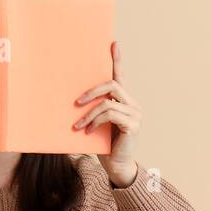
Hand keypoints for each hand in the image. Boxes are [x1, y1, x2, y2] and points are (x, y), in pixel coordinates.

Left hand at [74, 41, 139, 187]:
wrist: (116, 166)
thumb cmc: (104, 145)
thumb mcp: (97, 124)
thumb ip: (95, 109)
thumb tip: (74, 99)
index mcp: (124, 101)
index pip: (120, 76)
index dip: (117, 60)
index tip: (113, 43)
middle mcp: (132, 104)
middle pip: (112, 84)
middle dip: (92, 91)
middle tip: (76, 102)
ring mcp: (135, 114)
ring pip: (107, 102)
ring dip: (89, 114)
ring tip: (77, 126)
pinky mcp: (132, 125)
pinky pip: (110, 115)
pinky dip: (95, 122)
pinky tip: (87, 132)